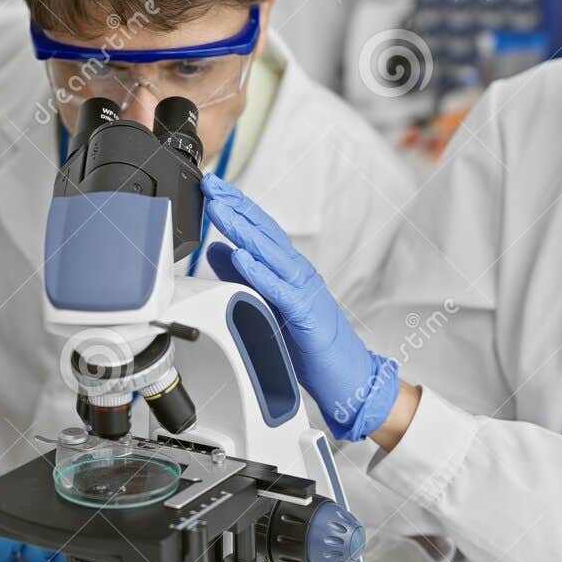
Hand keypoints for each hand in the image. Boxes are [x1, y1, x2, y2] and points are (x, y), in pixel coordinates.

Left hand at [201, 174, 397, 440]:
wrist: (349, 376)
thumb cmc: (311, 343)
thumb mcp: (270, 304)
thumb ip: (245, 277)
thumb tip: (217, 251)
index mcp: (289, 270)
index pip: (261, 229)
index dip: (237, 206)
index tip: (212, 186)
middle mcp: (298, 274)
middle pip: (265, 232)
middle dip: (237, 207)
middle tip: (212, 185)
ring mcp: (305, 292)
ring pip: (271, 254)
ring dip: (243, 230)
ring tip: (219, 210)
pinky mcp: (306, 316)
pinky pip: (280, 290)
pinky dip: (260, 272)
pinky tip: (241, 257)